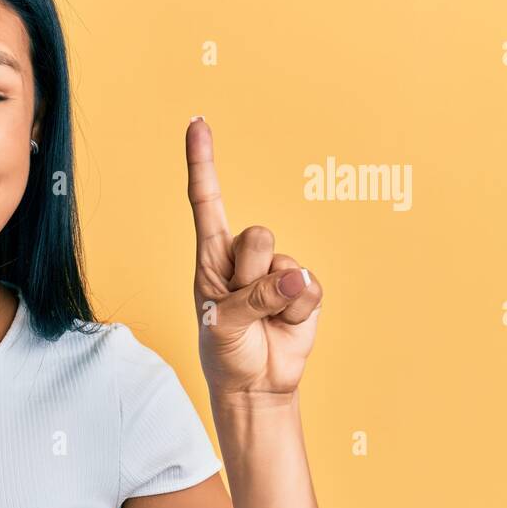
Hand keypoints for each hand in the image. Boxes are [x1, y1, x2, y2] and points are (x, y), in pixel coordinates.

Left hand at [185, 118, 323, 398]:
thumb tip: (295, 278)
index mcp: (211, 257)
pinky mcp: (305, 289)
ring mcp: (276, 271)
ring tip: (262, 319)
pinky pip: (309, 289)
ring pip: (285, 263)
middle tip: (243, 303)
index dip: (202, 161)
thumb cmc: (226, 351)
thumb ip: (252, 299)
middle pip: (257, 236)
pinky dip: (298, 311)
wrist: (256, 385)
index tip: (197, 122)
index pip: (206, 200)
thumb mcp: (223, 326)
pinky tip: (286, 324)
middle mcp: (243, 257)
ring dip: (273, 298)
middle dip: (252, 273)